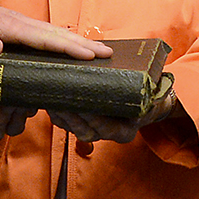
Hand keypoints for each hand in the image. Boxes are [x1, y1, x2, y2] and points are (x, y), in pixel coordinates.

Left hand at [0, 0, 109, 60]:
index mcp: (8, 25)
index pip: (44, 38)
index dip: (68, 47)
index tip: (90, 54)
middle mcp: (17, 23)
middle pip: (56, 34)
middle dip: (83, 44)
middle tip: (109, 54)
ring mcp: (16, 25)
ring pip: (52, 35)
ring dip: (76, 43)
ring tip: (98, 53)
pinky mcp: (12, 30)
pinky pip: (43, 37)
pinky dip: (61, 43)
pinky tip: (68, 51)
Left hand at [49, 77, 176, 146]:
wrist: (148, 102)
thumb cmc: (147, 93)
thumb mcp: (147, 91)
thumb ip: (136, 85)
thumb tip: (114, 63)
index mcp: (125, 131)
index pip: (105, 128)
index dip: (93, 118)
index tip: (84, 105)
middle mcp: (109, 135)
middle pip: (85, 131)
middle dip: (70, 117)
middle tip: (59, 101)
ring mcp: (96, 132)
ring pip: (74, 129)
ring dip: (61, 116)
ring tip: (51, 99)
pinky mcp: (85, 125)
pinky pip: (68, 125)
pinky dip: (59, 114)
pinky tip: (51, 101)